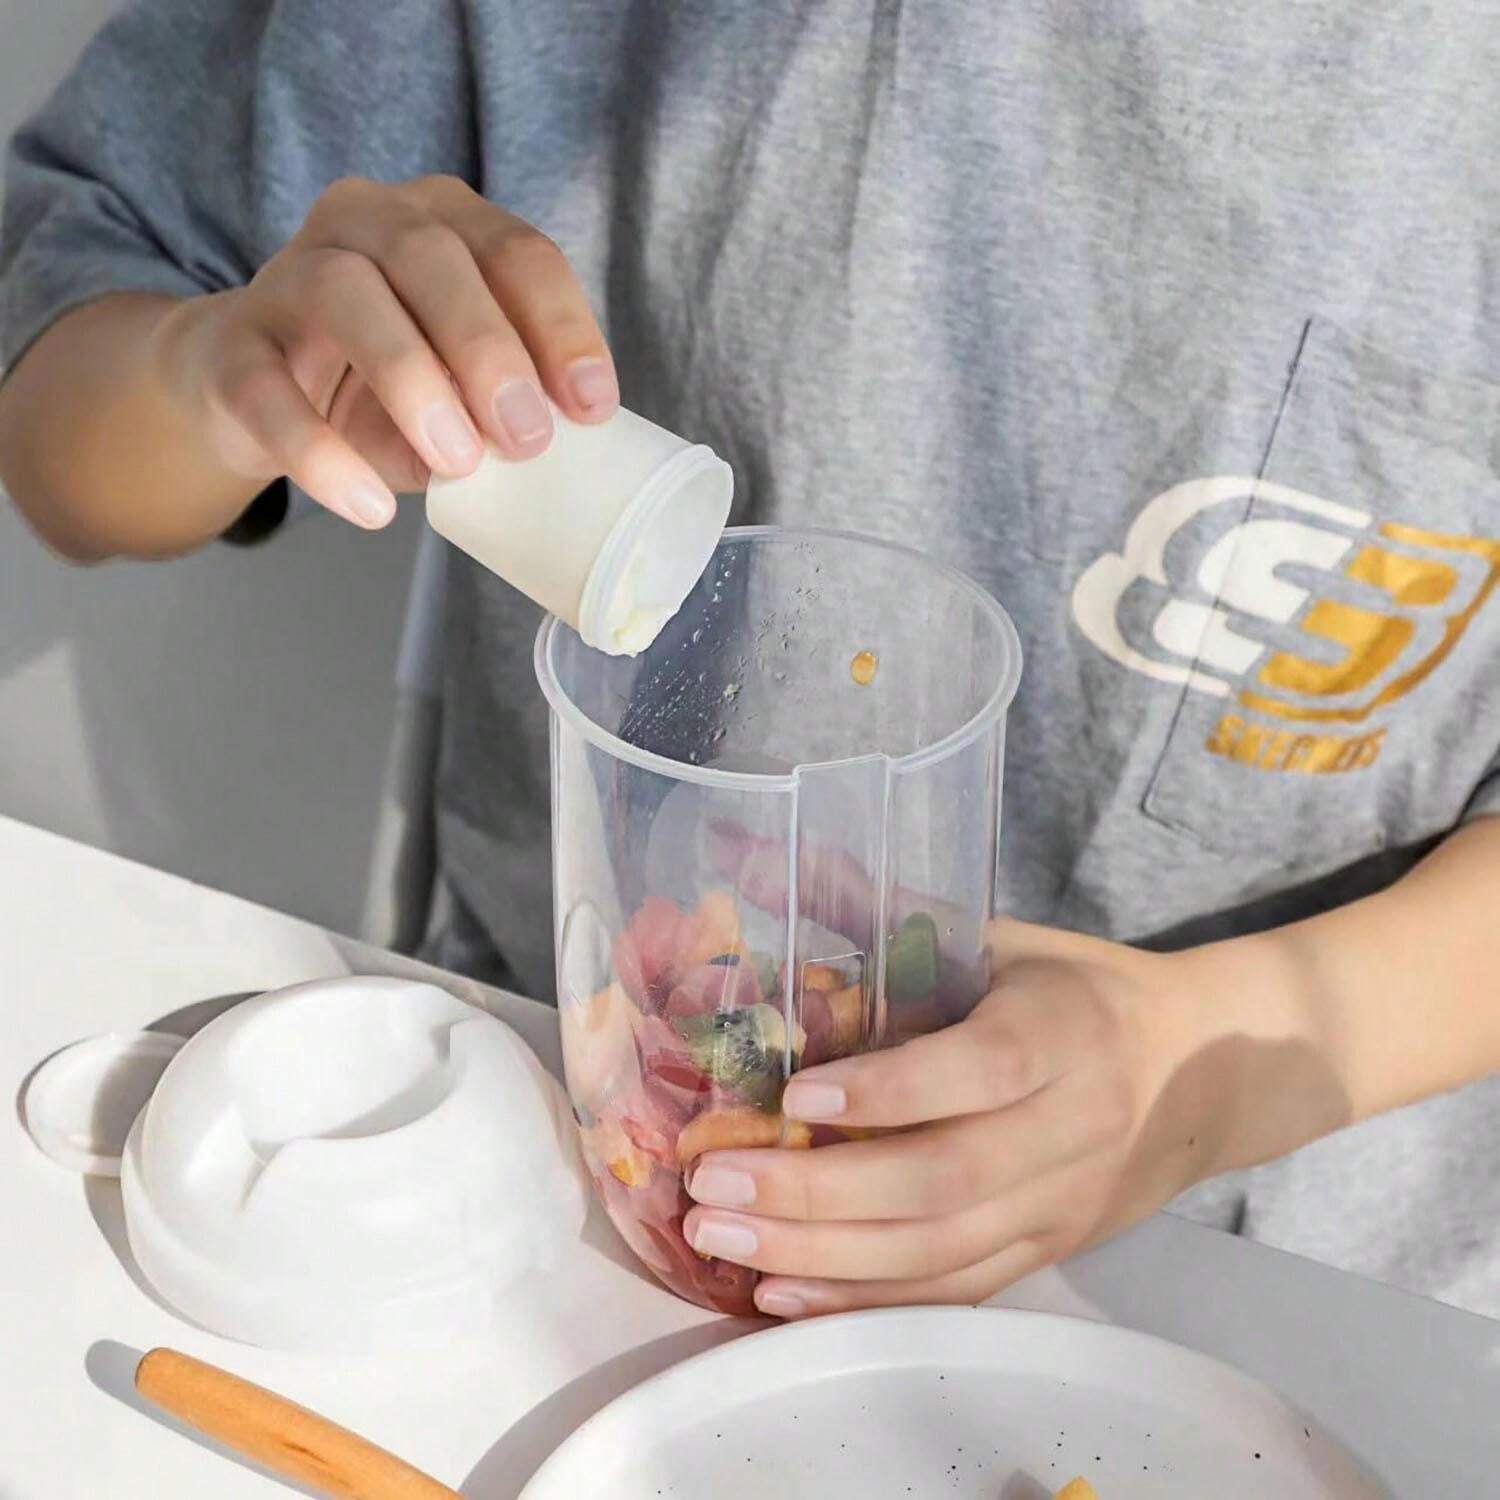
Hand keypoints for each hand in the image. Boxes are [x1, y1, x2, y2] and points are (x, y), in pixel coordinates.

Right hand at [151, 175, 616, 528]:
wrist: (248, 388)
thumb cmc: (379, 382)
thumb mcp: (456, 386)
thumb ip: (498, 404)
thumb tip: (537, 449)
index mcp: (441, 222)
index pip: (515, 252)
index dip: (561, 327)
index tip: (591, 407)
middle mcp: (363, 223)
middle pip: (431, 257)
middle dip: (489, 349)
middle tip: (526, 438)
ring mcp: (286, 275)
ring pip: (347, 295)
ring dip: (412, 381)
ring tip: (457, 464)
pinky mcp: (232, 346)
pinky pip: (271, 392)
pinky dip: (324, 454)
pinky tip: (371, 507)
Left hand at [683, 918, 1347, 1317]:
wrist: (1198, 1074)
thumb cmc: (1072, 991)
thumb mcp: (996, 937)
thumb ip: (877, 906)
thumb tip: (747, 855)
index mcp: (1065, 1029)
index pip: (981, 1069)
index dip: (889, 1091)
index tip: (795, 1096)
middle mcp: (1071, 1125)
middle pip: (944, 1179)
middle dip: (818, 1192)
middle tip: (712, 1182)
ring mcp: (1060, 1202)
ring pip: (939, 1250)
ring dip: (821, 1256)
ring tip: (722, 1237)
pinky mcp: (1046, 1251)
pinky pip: (951, 1292)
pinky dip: (864, 1301)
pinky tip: (782, 1292)